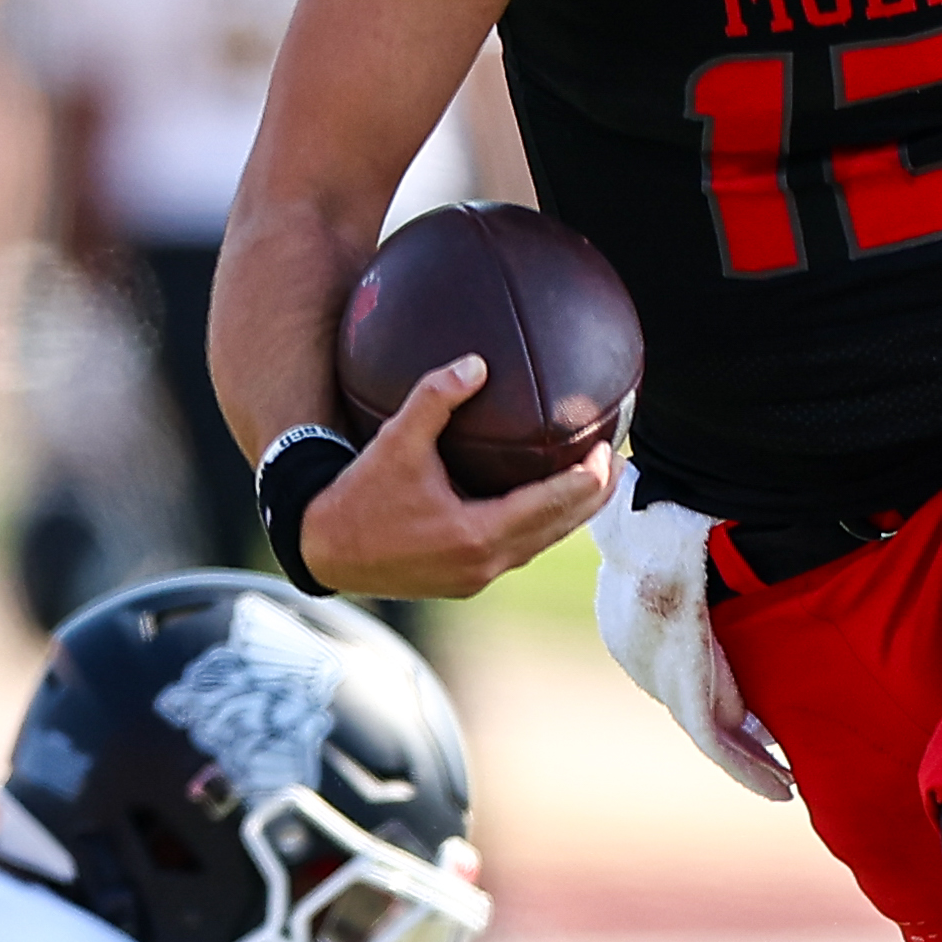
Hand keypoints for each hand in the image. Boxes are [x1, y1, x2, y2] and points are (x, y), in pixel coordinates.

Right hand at [292, 358, 616, 597]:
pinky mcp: (466, 579)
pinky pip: (519, 547)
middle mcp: (485, 563)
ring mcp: (477, 576)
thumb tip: (476, 362)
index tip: (610, 447)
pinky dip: (543, 522)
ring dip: (573, 512)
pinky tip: (547, 497)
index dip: (589, 478)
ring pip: (543, 542)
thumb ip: (435, 399)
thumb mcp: (395, 441)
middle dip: (596, 494)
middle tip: (619, 458)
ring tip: (598, 478)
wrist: (322, 551)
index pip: (553, 505)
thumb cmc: (358, 495)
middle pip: (561, 528)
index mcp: (476, 534)